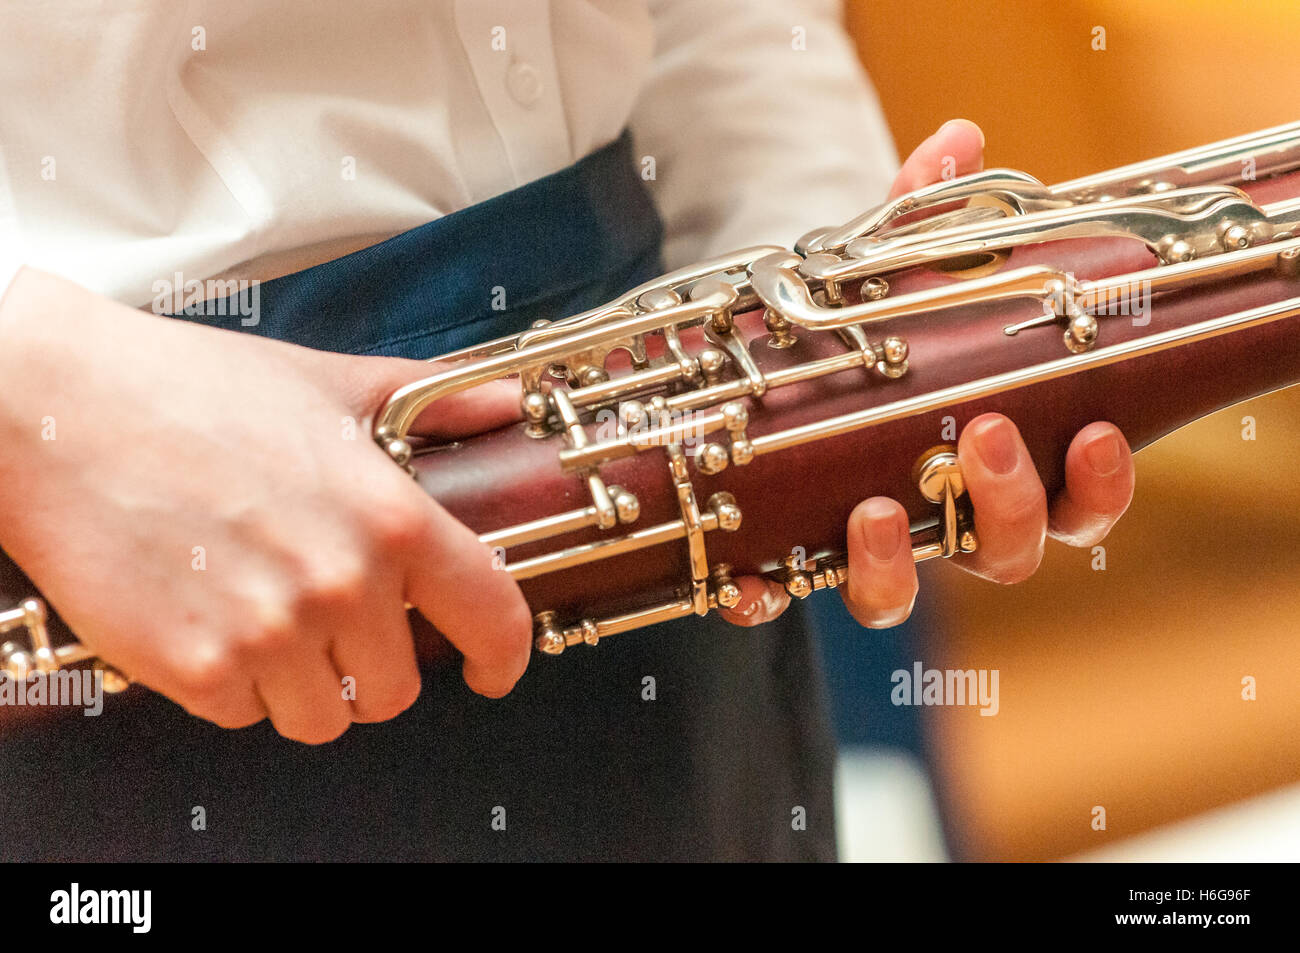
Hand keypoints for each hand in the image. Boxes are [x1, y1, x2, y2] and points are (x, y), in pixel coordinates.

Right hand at [0, 268, 532, 742]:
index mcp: (391, 519)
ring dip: (306, 684)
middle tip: (332, 618)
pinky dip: (235, 685)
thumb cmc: (195, 391)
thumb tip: (505, 404)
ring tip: (265, 616)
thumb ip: (433, 400)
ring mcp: (268, 635)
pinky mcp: (196, 670)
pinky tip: (210, 618)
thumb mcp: (331, 384)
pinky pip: (246, 716)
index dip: (503, 656)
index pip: (490, 617)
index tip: (492, 670)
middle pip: (397, 689)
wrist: (58, 411)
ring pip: (326, 718)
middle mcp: (341, 586)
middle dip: (373, 664)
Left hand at [720, 119, 1135, 628]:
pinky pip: (787, 599)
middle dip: (1008, 505)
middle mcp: (941, 519)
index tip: (1096, 432)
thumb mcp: (892, 276)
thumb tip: (956, 139)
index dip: (1098, 485)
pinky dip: (766, 598)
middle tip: (983, 433)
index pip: (1075, 502)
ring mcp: (869, 547)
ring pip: (905, 598)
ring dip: (899, 566)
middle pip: (1008, 554)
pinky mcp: (793, 560)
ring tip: (875, 507)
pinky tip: (749, 581)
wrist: (776, 370)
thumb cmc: (866, 337)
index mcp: (993, 462)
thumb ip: (925, 222)